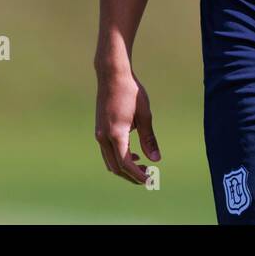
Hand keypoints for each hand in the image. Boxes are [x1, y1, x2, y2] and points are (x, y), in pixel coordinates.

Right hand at [94, 66, 160, 183]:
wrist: (112, 76)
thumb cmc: (131, 92)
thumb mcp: (145, 115)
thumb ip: (149, 139)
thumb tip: (156, 160)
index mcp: (116, 134)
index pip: (126, 163)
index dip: (138, 175)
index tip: (150, 180)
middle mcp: (104, 137)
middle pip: (116, 167)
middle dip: (132, 176)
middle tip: (149, 177)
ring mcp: (99, 134)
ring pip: (109, 162)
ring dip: (124, 168)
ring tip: (142, 167)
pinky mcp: (99, 130)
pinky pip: (107, 152)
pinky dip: (118, 158)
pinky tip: (132, 153)